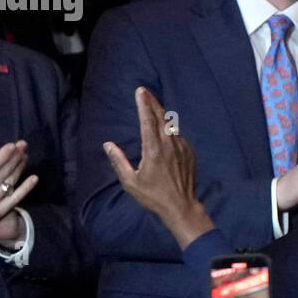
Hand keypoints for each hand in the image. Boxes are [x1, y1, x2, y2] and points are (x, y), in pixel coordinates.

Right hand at [0, 127, 36, 234]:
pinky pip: (15, 199)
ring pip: (9, 183)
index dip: (2, 156)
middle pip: (2, 172)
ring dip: (20, 168)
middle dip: (14, 158)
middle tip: (23, 145)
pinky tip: (34, 178)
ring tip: (25, 156)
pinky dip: (26, 188)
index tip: (12, 145)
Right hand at [104, 87, 213, 249]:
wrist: (181, 205)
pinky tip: (165, 127)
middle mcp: (169, 145)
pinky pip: (178, 135)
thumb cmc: (153, 196)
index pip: (148, 120)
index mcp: (153, 150)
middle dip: (152, 102)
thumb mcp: (130, 182)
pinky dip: (170, 128)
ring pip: (171, 124)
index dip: (143, 104)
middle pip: (161, 117)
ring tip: (153, 105)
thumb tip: (107, 145)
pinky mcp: (189, 152)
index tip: (140, 92)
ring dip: (162, 113)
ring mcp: (182, 147)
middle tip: (145, 92)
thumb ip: (118, 161)